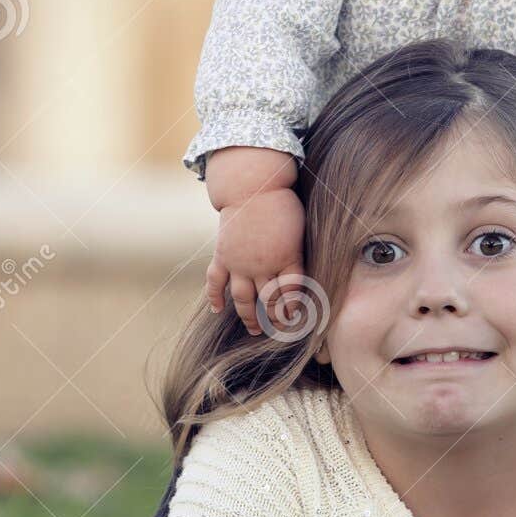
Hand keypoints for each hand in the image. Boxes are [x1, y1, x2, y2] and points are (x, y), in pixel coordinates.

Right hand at [205, 186, 307, 337]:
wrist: (251, 186)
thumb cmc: (281, 205)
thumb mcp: (300, 229)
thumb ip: (297, 255)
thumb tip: (300, 277)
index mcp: (288, 257)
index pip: (292, 294)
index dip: (294, 309)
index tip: (295, 316)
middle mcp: (263, 265)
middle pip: (269, 302)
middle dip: (274, 319)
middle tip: (277, 329)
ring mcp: (240, 263)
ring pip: (243, 299)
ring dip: (249, 317)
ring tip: (254, 330)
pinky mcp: (223, 256)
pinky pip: (216, 282)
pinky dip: (215, 297)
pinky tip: (217, 310)